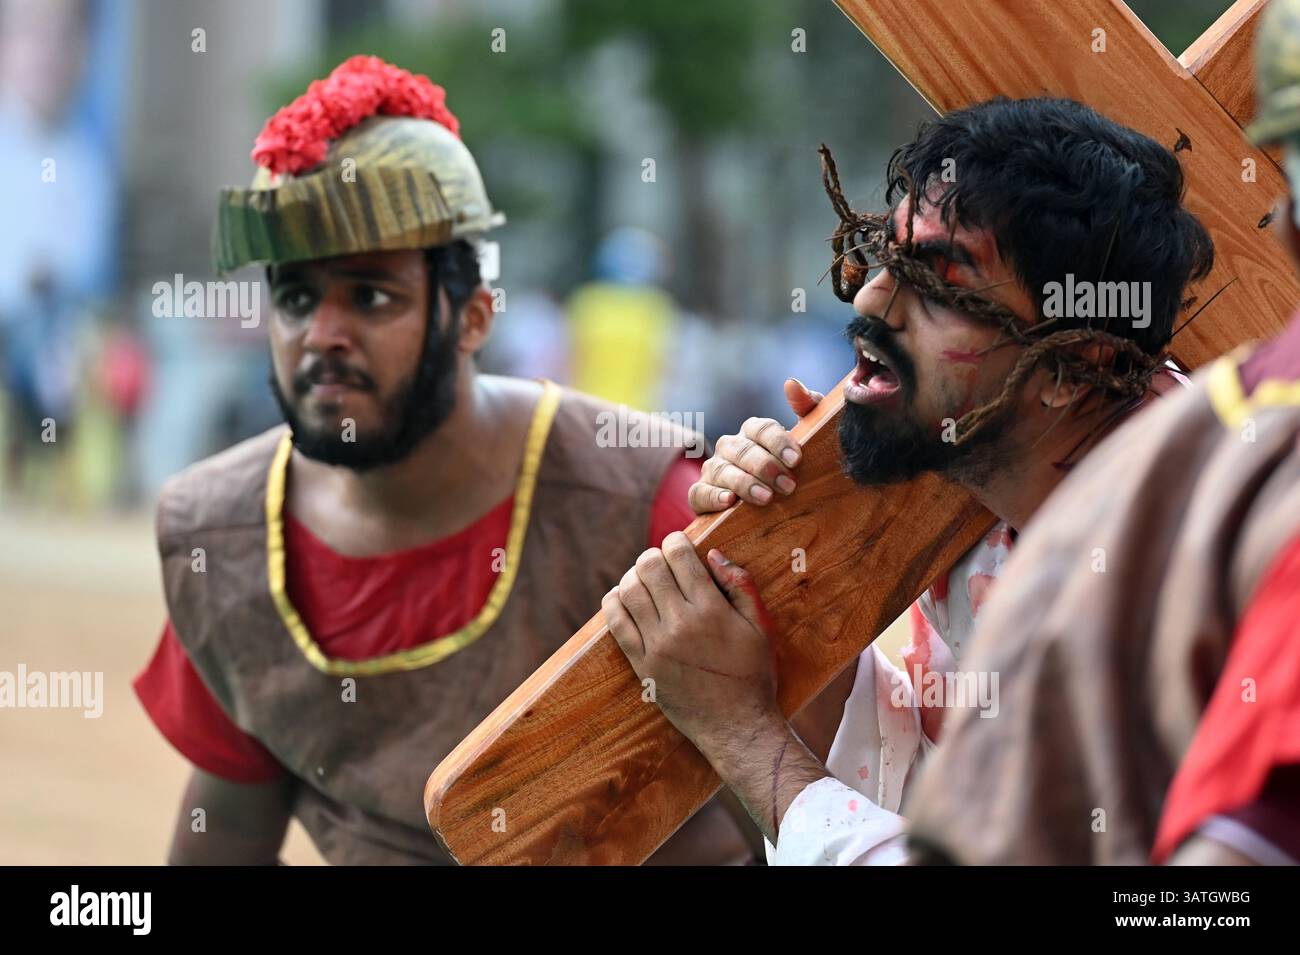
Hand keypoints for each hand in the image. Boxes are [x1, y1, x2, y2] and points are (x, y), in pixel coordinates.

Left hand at [602, 532, 782, 767]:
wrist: (736, 727)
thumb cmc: (753, 675)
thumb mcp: (761, 627)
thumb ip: (741, 585)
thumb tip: (713, 554)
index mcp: (711, 610)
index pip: (679, 556)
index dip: (675, 541)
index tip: (677, 543)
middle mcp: (679, 624)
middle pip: (649, 567)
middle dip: (653, 555)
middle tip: (660, 560)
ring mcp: (656, 646)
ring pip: (628, 590)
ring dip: (633, 576)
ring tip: (644, 580)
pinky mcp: (641, 665)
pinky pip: (615, 623)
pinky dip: (614, 602)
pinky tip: (622, 598)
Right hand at [687, 378, 823, 513]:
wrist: (773, 501)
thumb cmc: (790, 465)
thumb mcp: (807, 437)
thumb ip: (807, 408)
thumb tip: (791, 384)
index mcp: (753, 432)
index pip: (761, 429)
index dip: (778, 442)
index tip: (796, 460)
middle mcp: (730, 447)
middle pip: (742, 451)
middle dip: (766, 468)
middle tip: (788, 486)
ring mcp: (714, 470)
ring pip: (722, 471)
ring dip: (745, 484)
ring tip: (766, 498)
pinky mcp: (701, 495)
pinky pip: (699, 493)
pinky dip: (712, 496)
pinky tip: (728, 502)